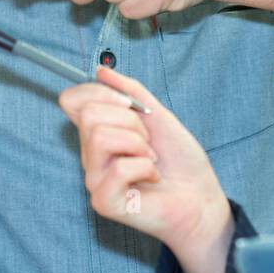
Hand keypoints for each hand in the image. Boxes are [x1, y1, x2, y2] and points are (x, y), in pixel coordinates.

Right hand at [58, 66, 233, 272]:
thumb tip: (101, 70)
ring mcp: (95, 180)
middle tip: (148, 142)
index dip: (99, 93)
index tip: (129, 104)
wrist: (201, 197)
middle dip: (130, 121)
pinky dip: (145, 167)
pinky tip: (151, 178)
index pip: (72, 100)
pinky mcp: (104, 202)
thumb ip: (131, 91)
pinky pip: (117, 168)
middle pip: (89, 114)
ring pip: (100, 137)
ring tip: (150, 160)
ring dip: (139, 144)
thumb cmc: (180, 161)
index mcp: (98, 133)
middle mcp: (91, 155)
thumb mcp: (158, 115)